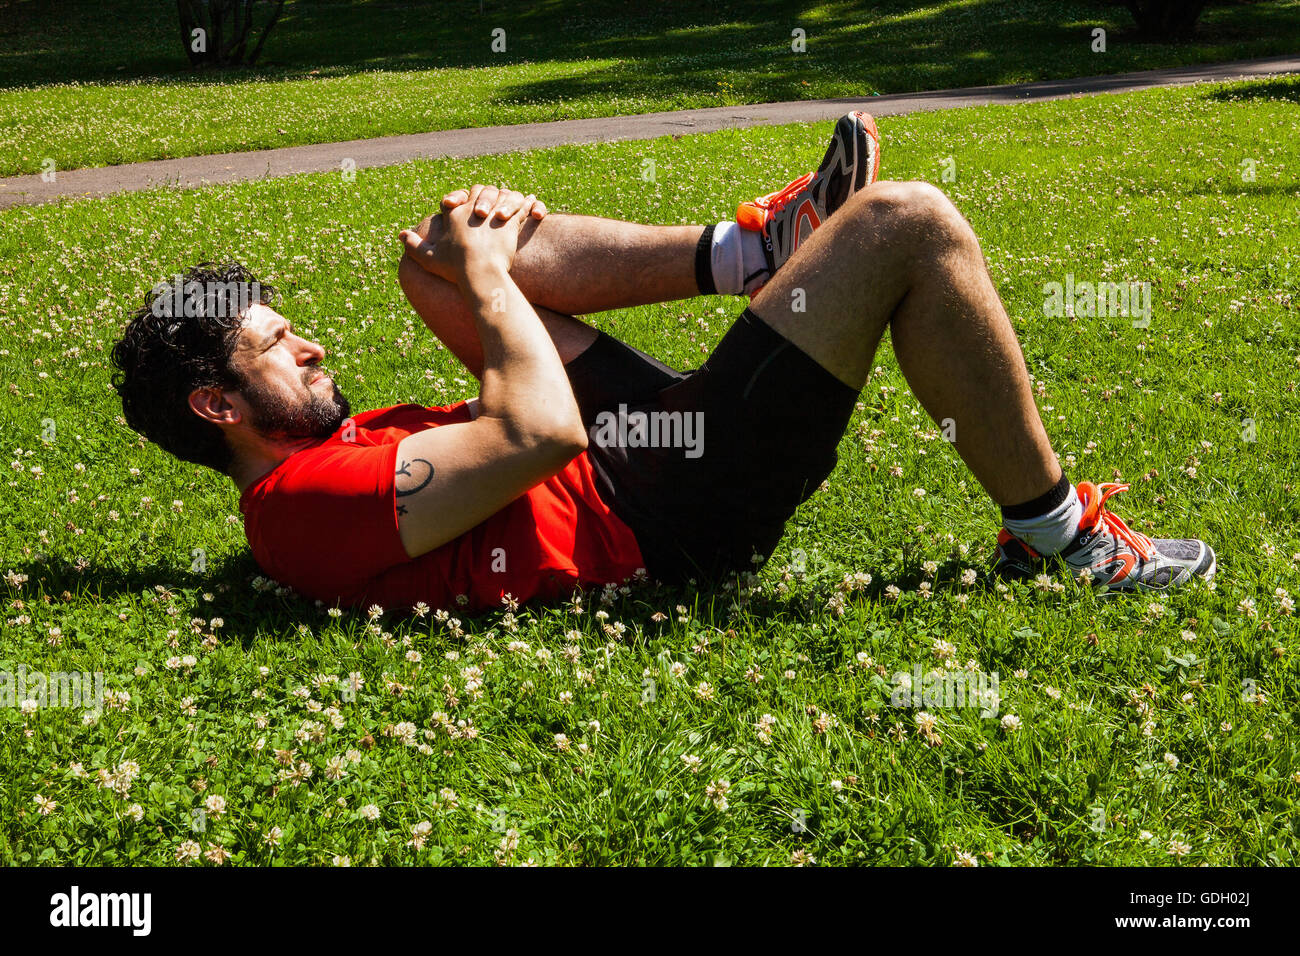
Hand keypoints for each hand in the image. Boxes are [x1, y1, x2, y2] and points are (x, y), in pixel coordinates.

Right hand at [400, 184, 529, 280]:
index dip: (459, 201)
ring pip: (502, 194)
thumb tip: (400, 234)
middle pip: (480, 191)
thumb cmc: (453, 267)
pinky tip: (534, 203)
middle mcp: (473, 209)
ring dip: (508, 197)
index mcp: (454, 214)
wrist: (478, 272)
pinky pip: (522, 206)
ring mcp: (492, 213)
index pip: (456, 198)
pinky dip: (528, 204)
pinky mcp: (510, 222)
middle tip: (489, 203)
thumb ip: (413, 245)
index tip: (462, 206)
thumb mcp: (428, 257)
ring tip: (514, 200)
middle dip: (485, 195)